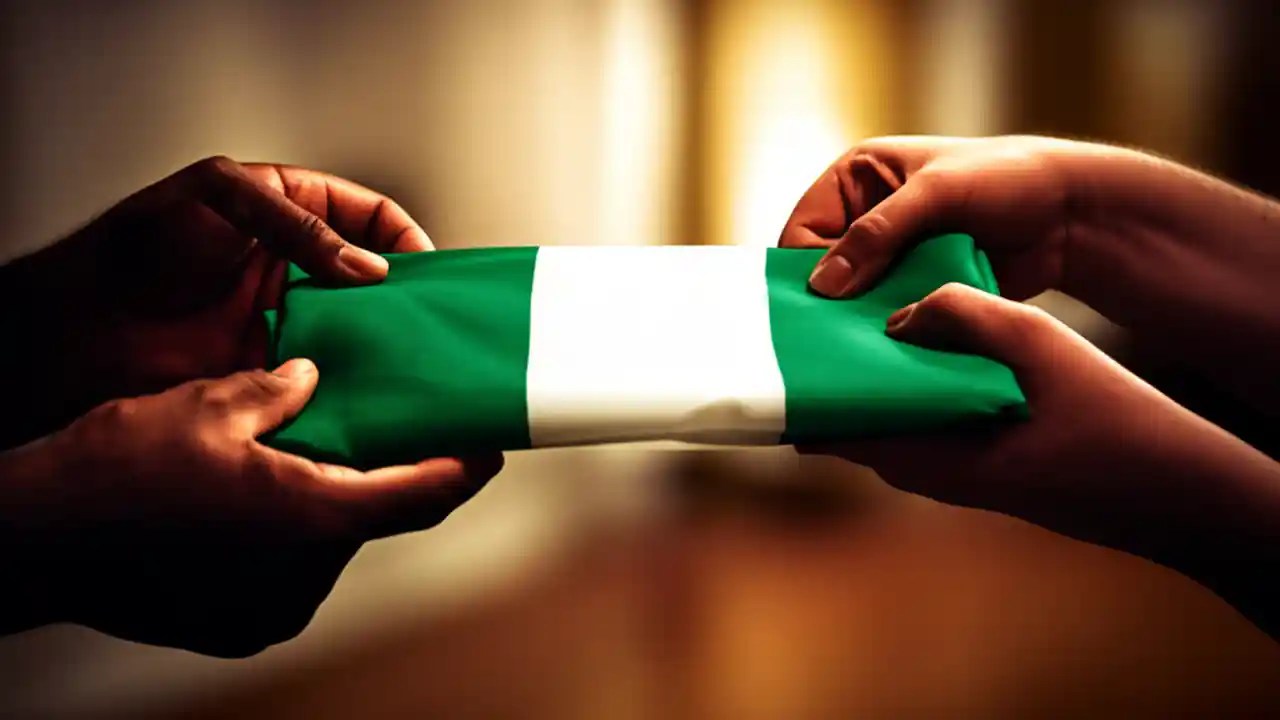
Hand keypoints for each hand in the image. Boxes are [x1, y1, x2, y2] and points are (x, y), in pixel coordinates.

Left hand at [1, 156, 431, 447]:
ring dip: (387, 341)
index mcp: (292, 208)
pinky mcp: (279, 364)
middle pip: (376, 276)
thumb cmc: (139, 246)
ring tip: (416, 358)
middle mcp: (300, 264)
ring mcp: (292, 316)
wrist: (88, 321)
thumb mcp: (220, 199)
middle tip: (437, 320)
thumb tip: (367, 267)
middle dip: (407, 296)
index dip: (404, 240)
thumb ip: (298, 225)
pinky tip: (373, 388)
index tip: (427, 271)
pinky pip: (331, 370)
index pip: (372, 217)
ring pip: (361, 327)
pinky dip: (354, 380)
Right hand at [2, 359, 501, 656]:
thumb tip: (312, 378)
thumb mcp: (208, 406)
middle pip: (372, 514)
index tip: (490, 444)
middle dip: (378, 469)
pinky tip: (262, 494)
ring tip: (304, 450)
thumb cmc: (118, 473)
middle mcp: (303, 572)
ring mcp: (273, 606)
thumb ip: (278, 391)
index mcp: (311, 515)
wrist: (37, 542)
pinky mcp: (242, 622)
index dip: (465, 467)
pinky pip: (291, 569)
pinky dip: (291, 531)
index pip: (421, 494)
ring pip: (329, 541)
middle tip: (381, 423)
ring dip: (327, 498)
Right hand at [780, 135, 1279, 413]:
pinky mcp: (914, 287)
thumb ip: (878, 235)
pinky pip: (884, 314)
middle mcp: (864, 215)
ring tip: (857, 352)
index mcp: (857, 177)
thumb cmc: (1006, 179)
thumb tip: (822, 285)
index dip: (801, 269)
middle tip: (826, 341)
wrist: (1072, 213)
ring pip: (851, 297)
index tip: (810, 308)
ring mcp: (890, 255)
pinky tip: (885, 354)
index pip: (803, 229)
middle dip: (827, 301)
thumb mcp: (937, 196)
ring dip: (856, 322)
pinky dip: (884, 331)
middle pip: (820, 268)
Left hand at [802, 284, 1279, 635]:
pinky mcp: (974, 465)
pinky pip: (917, 422)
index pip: (827, 432)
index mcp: (926, 457)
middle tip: (802, 321)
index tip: (761, 356)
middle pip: (847, 425)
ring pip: (883, 422)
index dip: (792, 396)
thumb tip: (901, 311)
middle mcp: (926, 474)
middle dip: (823, 378)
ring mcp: (950, 473)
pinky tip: (915, 345)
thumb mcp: (1035, 344)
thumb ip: (963, 315)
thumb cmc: (1107, 421)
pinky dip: (903, 388)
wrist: (1168, 488)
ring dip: (866, 379)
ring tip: (850, 321)